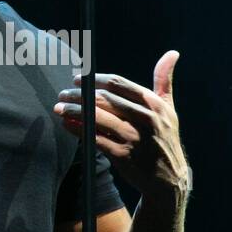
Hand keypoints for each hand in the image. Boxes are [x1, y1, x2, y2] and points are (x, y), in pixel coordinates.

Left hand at [52, 51, 188, 201]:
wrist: (168, 179)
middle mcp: (145, 119)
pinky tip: (68, 125)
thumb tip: (172, 53)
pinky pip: (95, 138)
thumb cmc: (165, 138)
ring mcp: (134, 137)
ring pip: (97, 118)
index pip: (117, 83)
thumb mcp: (169, 109)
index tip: (76, 79)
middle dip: (79, 95)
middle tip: (63, 93)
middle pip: (104, 99)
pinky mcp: (123, 155)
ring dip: (74, 111)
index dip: (93, 80)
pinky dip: (79, 130)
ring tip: (59, 107)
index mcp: (154, 103)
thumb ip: (164, 80)